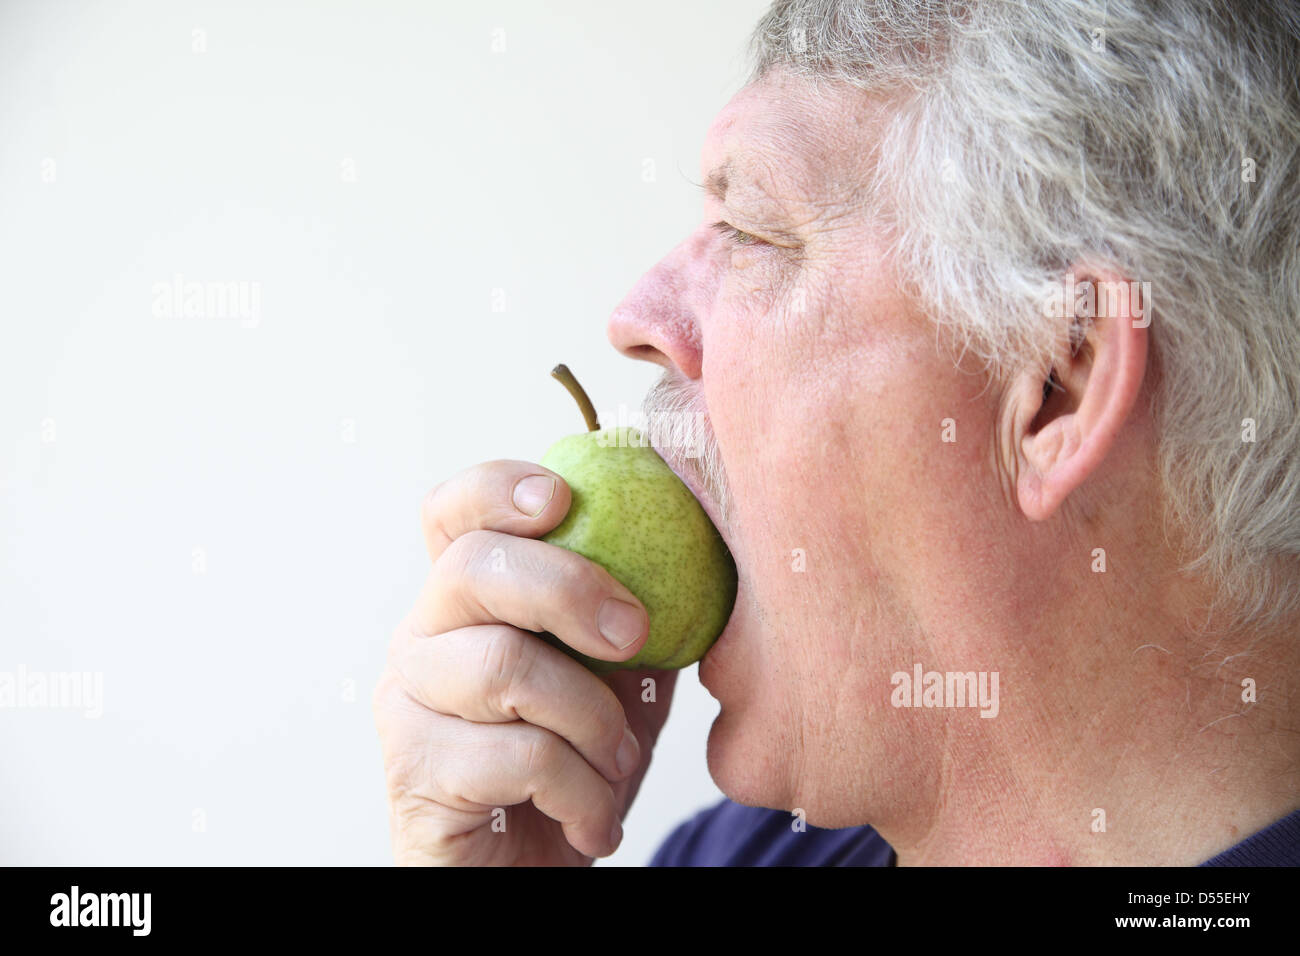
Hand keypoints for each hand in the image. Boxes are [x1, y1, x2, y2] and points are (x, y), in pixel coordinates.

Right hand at [373, 460, 677, 864]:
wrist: (532, 875)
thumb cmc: (575, 765)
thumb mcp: (619, 679)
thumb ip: (637, 614)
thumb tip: (695, 545)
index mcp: (468, 601)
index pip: (452, 512)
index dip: (497, 488)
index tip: (561, 498)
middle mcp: (422, 639)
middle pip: (474, 567)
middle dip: (570, 590)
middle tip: (633, 634)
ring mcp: (408, 704)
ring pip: (506, 668)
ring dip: (593, 720)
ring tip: (616, 763)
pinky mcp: (414, 773)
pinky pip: (521, 757)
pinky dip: (582, 792)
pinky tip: (590, 821)